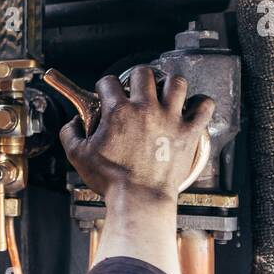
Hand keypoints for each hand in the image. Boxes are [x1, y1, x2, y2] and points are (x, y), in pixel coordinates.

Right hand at [60, 66, 214, 207]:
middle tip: (136, 89)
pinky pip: (204, 105)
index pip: (109, 82)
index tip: (106, 94)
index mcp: (118, 111)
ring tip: (165, 92)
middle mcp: (145, 109)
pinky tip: (192, 106)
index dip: (104, 86)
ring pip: (176, 82)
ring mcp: (170, 118)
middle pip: (143, 73)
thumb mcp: (78, 157)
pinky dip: (201, 103)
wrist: (139, 199)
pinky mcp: (188, 132)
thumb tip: (72, 123)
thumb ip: (70, 134)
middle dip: (137, 77)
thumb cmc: (112, 181)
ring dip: (169, 84)